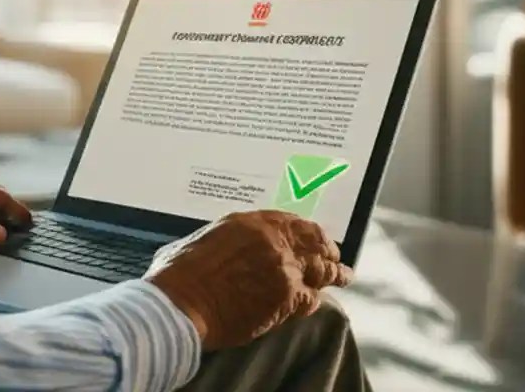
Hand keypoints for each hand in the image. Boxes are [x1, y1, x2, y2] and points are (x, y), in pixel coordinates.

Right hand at [145, 210, 352, 350]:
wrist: (181, 303)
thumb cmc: (179, 275)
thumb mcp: (200, 240)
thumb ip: (223, 239)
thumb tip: (223, 248)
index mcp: (249, 222)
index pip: (289, 221)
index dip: (305, 230)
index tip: (311, 235)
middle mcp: (272, 240)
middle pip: (312, 240)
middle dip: (326, 247)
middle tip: (334, 254)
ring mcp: (284, 268)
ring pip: (321, 268)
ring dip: (335, 273)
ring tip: (345, 275)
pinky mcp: (287, 298)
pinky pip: (312, 299)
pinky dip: (316, 300)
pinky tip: (319, 302)